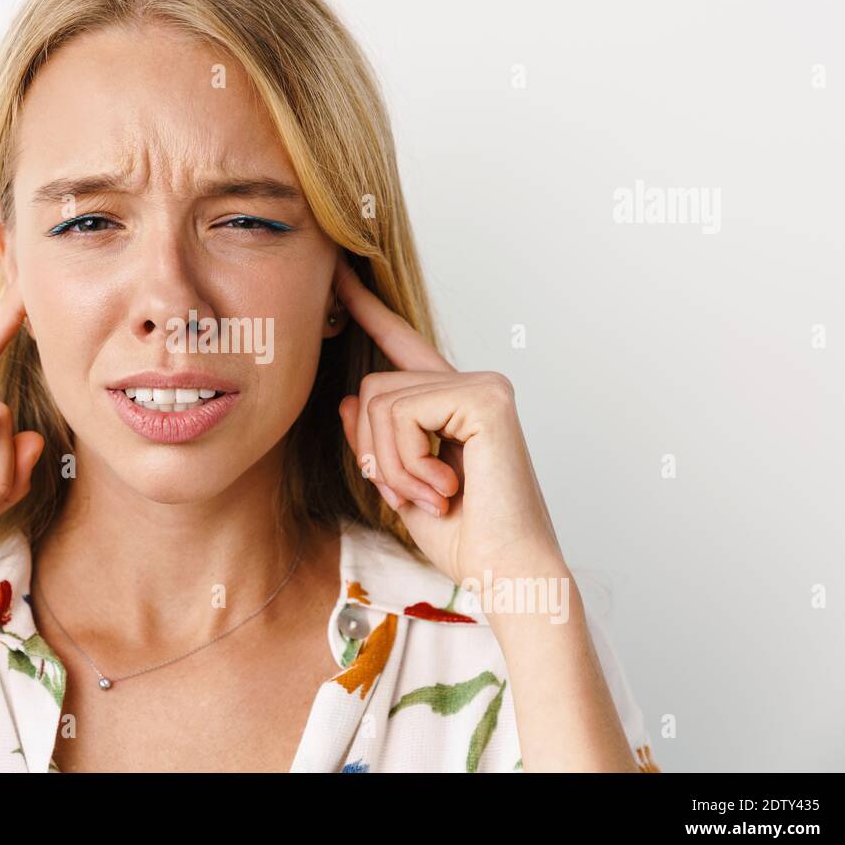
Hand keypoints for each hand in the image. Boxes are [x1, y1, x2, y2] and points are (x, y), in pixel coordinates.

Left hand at [334, 257, 565, 587]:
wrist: (506, 571)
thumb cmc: (464, 538)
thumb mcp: (401, 484)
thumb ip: (377, 439)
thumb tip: (347, 398)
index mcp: (452, 402)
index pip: (402, 344)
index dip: (368, 310)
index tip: (339, 274)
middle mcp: (471, 384)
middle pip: (371, 388)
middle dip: (373, 452)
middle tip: (413, 495)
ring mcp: (482, 385)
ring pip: (379, 401)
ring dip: (390, 464)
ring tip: (432, 496)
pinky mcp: (484, 397)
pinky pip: (402, 413)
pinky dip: (407, 462)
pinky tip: (445, 488)